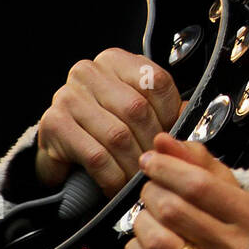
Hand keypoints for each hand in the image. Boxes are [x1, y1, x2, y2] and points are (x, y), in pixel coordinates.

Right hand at [34, 49, 185, 196]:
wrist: (63, 151)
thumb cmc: (106, 129)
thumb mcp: (140, 114)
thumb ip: (167, 113)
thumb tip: (194, 125)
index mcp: (116, 61)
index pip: (156, 81)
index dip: (169, 116)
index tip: (170, 139)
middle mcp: (90, 72)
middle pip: (137, 109)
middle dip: (151, 146)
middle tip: (158, 168)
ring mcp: (68, 95)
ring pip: (118, 135)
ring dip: (132, 166)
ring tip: (139, 181)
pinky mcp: (54, 123)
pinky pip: (95, 156)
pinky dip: (112, 177)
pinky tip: (116, 187)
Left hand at [125, 132, 248, 248]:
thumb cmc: (245, 231)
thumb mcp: (235, 192)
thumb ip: (200, 163)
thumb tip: (162, 140)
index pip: (198, 185)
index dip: (167, 168)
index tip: (150, 159)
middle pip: (173, 209)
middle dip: (152, 190)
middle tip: (152, 187)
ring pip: (157, 240)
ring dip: (143, 219)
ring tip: (150, 214)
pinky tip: (145, 240)